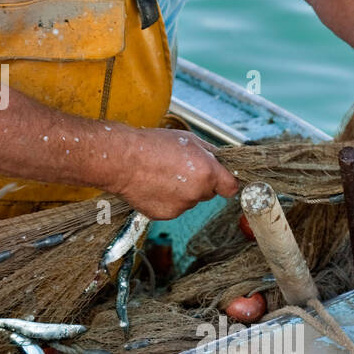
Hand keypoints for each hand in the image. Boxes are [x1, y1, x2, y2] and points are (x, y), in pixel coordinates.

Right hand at [112, 127, 238, 219]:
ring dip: (181, 192)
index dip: (226, 182)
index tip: (220, 180)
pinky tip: (153, 186)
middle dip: (199, 183)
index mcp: (207, 172)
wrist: (122, 161)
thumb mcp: (188, 139)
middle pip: (208, 193)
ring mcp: (181, 206)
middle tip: (180, 170)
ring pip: (189, 201)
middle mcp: (197, 192)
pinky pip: (172, 208)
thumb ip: (210, 153)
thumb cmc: (152, 146)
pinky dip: (166, 199)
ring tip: (161, 175)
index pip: (231, 188)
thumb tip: (220, 161)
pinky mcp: (165, 215)